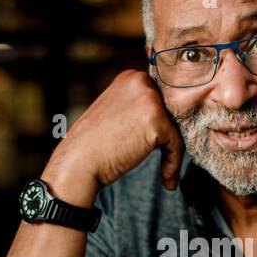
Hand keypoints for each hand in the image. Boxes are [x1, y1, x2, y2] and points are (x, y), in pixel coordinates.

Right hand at [48, 68, 183, 193]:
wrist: (80, 161)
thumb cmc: (96, 145)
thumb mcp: (117, 113)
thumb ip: (139, 109)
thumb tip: (168, 118)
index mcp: (130, 78)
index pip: (162, 100)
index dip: (164, 125)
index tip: (162, 146)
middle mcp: (140, 81)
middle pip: (172, 112)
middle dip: (170, 137)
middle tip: (167, 160)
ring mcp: (148, 98)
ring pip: (176, 127)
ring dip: (173, 153)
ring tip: (166, 174)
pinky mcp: (156, 119)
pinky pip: (177, 143)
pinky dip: (173, 163)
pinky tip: (166, 178)